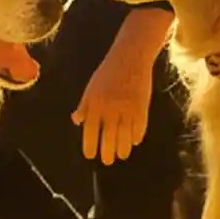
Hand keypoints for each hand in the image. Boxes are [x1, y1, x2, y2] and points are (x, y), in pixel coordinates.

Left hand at [71, 8, 172, 164]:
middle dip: (107, 152)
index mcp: (95, 104)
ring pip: (125, 136)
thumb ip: (84, 105)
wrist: (130, 58)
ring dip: (123, 148)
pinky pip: (139, 127)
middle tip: (107, 161)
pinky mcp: (142, 107)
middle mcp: (110, 109)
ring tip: (121, 155)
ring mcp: (127, 109)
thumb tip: (77, 121)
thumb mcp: (91, 87)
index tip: (90, 156)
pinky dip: (137, 137)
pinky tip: (134, 142)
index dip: (90, 146)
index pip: (91, 131)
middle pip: (109, 137)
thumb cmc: (108, 72)